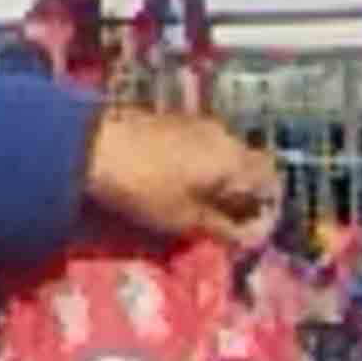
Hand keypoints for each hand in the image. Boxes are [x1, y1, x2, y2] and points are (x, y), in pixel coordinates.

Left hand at [84, 101, 278, 247]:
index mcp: (235, 159)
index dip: (264, 208)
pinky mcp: (170, 120)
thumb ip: (221, 229)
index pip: (270, 181)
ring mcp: (195, 123)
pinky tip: (175, 183)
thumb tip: (247, 239)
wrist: (91, 145)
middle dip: (241, 193)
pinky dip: (197, 165)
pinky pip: (199, 145)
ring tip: (198, 205)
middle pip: (247, 165)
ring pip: (222, 154)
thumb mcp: (184, 218)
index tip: (247, 229)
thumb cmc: (144, 187)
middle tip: (224, 220)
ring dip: (218, 178)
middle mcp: (223, 135)